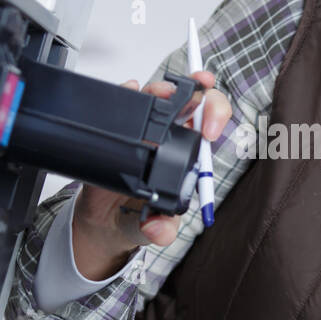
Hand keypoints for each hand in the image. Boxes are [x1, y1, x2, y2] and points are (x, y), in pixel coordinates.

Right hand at [74, 71, 231, 253]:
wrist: (104, 221)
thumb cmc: (138, 216)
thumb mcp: (154, 228)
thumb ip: (161, 228)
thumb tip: (159, 230)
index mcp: (188, 155)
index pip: (211, 125)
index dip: (216, 117)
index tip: (210, 131)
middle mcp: (170, 136)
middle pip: (192, 101)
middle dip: (200, 90)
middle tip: (199, 90)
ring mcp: (144, 128)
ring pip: (159, 96)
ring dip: (163, 89)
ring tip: (164, 93)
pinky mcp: (118, 127)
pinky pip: (125, 103)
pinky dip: (128, 92)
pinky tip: (131, 89)